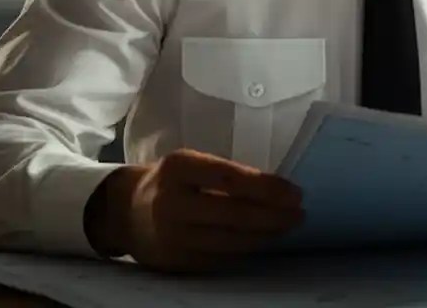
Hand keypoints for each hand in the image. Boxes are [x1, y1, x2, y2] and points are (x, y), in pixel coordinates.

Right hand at [88, 149, 303, 272]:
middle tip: (300, 214)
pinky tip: (264, 240)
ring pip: (231, 241)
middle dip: (274, 216)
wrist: (126, 213)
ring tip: (288, 226)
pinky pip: (222, 258)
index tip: (296, 193)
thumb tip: (278, 189)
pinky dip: (248, 249)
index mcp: (177, 168)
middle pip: (234, 215)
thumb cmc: (170, 182)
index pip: (230, 178)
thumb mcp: (190, 164)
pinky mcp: (177, 262)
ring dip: (266, 235)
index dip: (267, 188)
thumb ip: (225, 174)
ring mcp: (173, 237)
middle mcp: (172, 203)